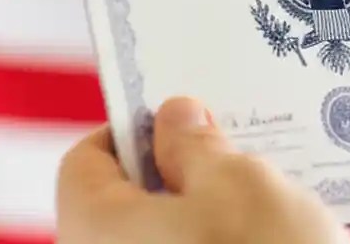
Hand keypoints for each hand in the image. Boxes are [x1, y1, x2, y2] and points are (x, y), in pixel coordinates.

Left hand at [56, 96, 349, 243]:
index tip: (185, 120)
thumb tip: (173, 117)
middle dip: (178, 176)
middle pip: (123, 206)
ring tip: (266, 204)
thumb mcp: (239, 182)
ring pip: (159, 243)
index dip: (132, 132)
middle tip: (236, 157)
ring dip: (205, 219)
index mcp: (92, 229)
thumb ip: (197, 144)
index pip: (83, 162)